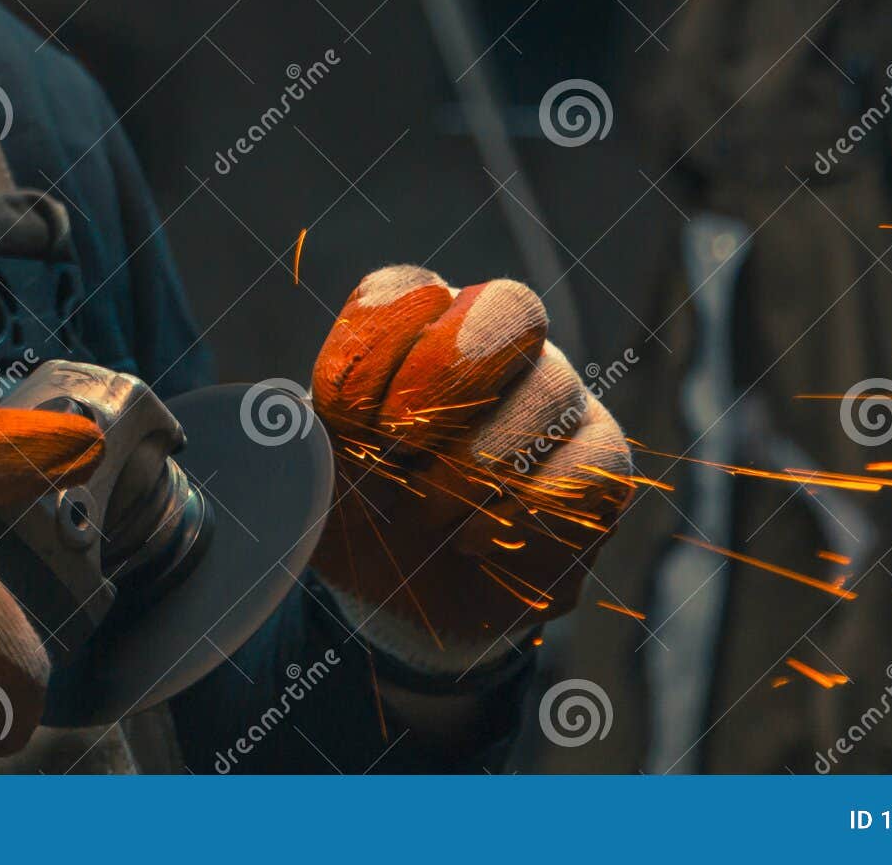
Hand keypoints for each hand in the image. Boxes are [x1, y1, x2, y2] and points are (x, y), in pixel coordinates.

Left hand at [309, 267, 634, 663]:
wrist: (409, 601)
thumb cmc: (363, 517)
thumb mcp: (315, 478)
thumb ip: (303, 437)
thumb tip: (289, 418)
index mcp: (419, 327)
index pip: (408, 291)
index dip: (376, 349)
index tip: (346, 417)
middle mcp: (501, 345)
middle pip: (509, 307)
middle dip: (446, 375)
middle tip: (400, 444)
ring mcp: (561, 397)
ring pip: (550, 391)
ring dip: (474, 467)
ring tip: (429, 517)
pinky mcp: (602, 460)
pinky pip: (589, 466)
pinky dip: (523, 513)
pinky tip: (476, 541)